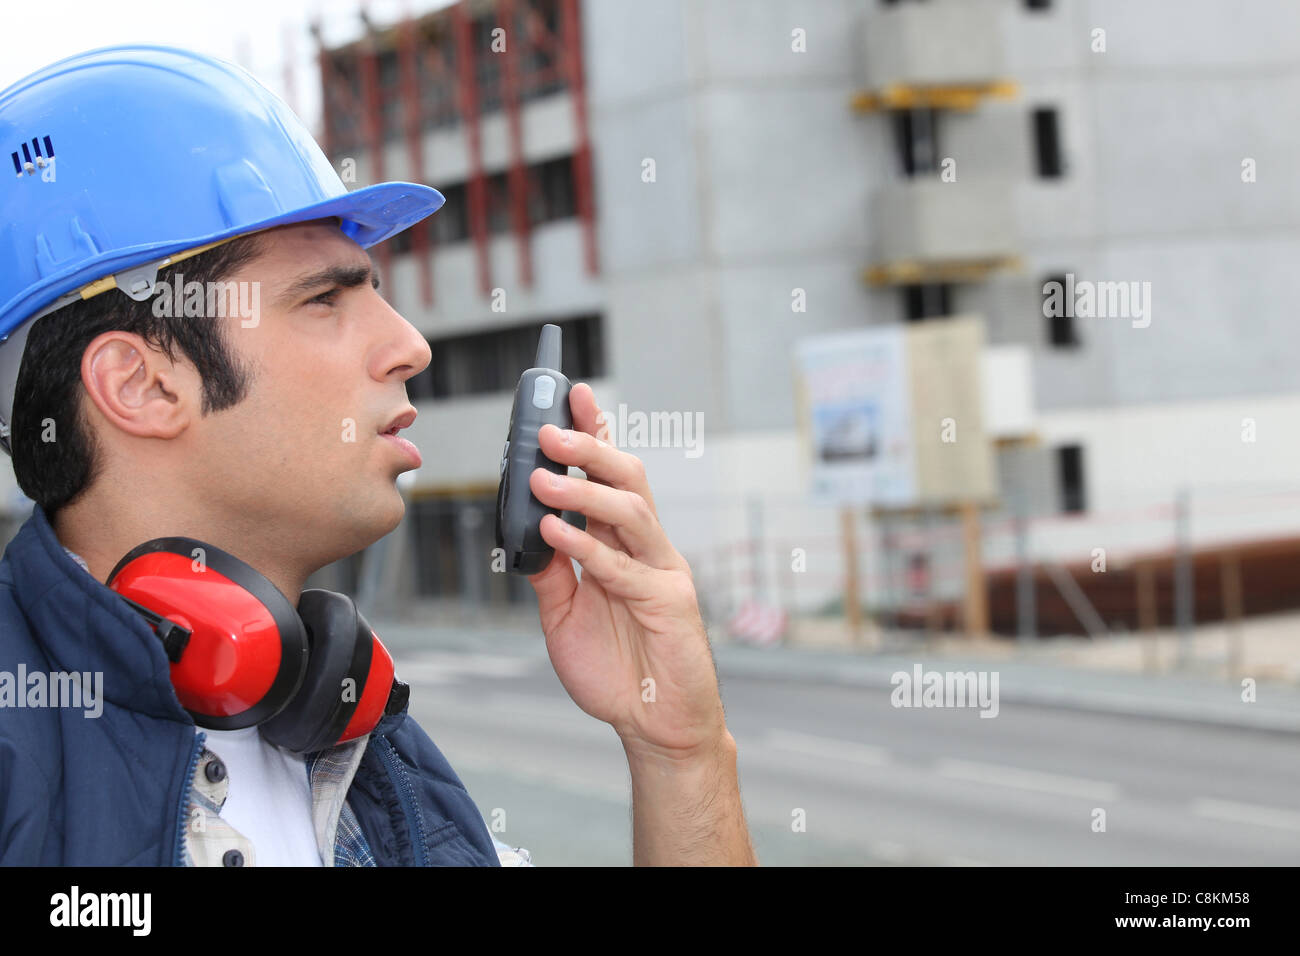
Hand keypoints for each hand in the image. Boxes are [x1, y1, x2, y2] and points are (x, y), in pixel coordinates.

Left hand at [526, 383, 726, 762]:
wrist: (654, 725)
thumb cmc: (617, 670)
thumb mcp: (566, 616)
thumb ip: (551, 574)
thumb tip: (525, 532)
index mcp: (625, 546)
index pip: (610, 479)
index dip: (596, 435)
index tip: (573, 397)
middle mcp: (647, 550)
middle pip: (627, 480)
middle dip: (591, 447)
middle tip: (550, 428)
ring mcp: (662, 572)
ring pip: (632, 511)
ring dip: (585, 489)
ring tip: (541, 475)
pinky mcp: (668, 603)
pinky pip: (623, 566)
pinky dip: (587, 546)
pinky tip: (555, 532)